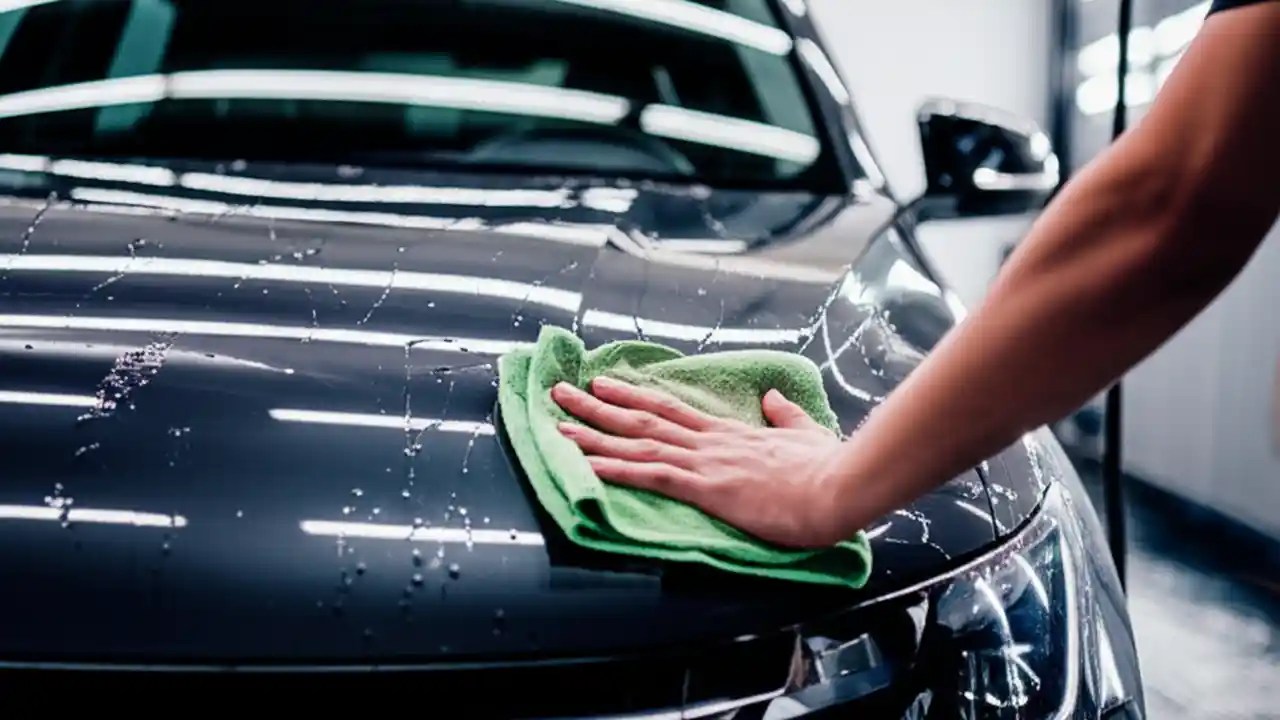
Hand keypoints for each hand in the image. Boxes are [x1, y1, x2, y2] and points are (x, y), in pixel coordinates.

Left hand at [550, 376, 851, 548]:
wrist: (838, 487)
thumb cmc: (827, 468)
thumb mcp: (805, 433)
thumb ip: (784, 415)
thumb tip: (770, 397)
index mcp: (729, 433)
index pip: (670, 410)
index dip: (633, 397)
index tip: (603, 385)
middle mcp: (709, 442)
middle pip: (642, 419)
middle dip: (596, 407)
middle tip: (559, 392)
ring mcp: (705, 463)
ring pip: (638, 444)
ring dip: (595, 435)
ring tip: (558, 425)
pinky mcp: (708, 488)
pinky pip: (654, 476)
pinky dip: (619, 471)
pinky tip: (590, 467)